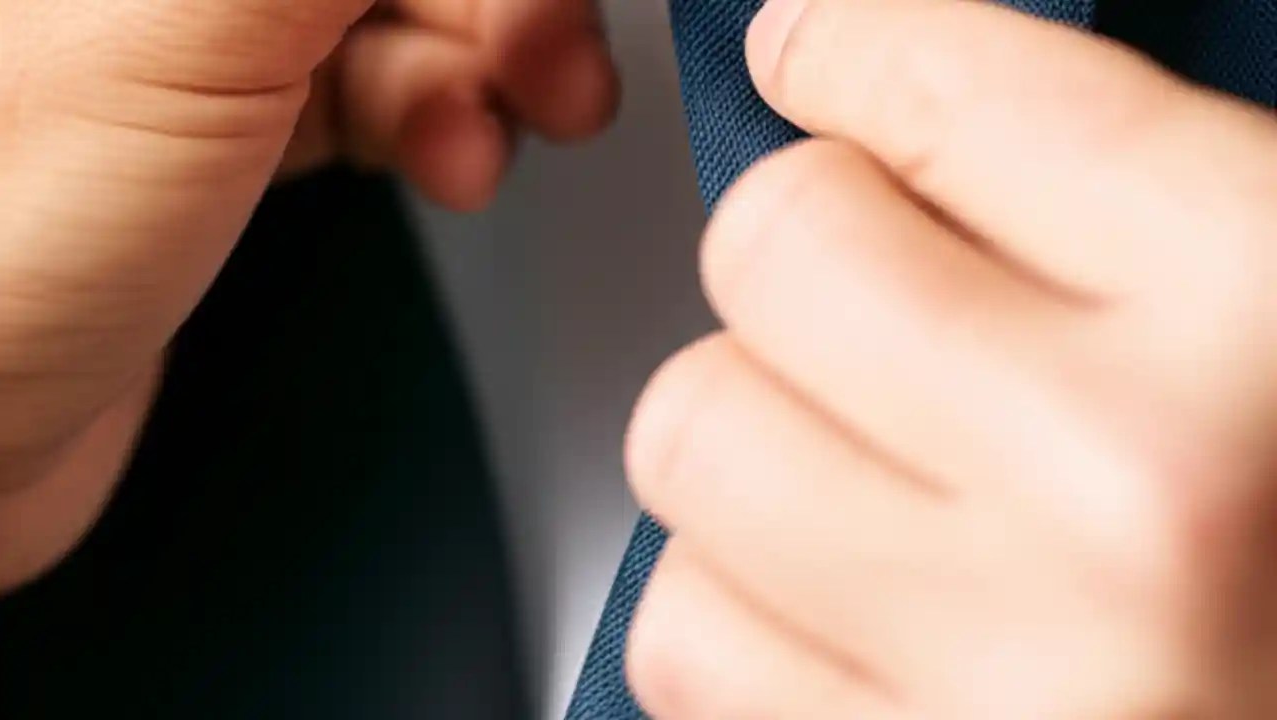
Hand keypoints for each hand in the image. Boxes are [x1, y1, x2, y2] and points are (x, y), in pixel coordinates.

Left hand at [0, 0, 615, 588]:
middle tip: (559, 61)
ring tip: (488, 146)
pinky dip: (440, 122)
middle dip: (499, 1)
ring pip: (396, 10)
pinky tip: (455, 164)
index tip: (550, 3)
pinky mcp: (229, 124)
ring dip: (485, 70)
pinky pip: (373, 86)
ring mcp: (199, 41)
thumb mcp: (179, 34)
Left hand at [624, 0, 1276, 716]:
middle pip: (773, 248)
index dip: (853, 50)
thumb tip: (855, 91)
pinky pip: (684, 629)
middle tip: (875, 300)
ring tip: (878, 477)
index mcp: (1265, 306)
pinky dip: (738, 595)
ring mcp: (1006, 674)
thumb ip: (1094, 193)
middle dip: (801, 250)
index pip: (948, 93)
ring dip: (753, 432)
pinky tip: (852, 600)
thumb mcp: (1274, 299)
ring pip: (692, 435)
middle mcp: (1132, 495)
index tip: (815, 53)